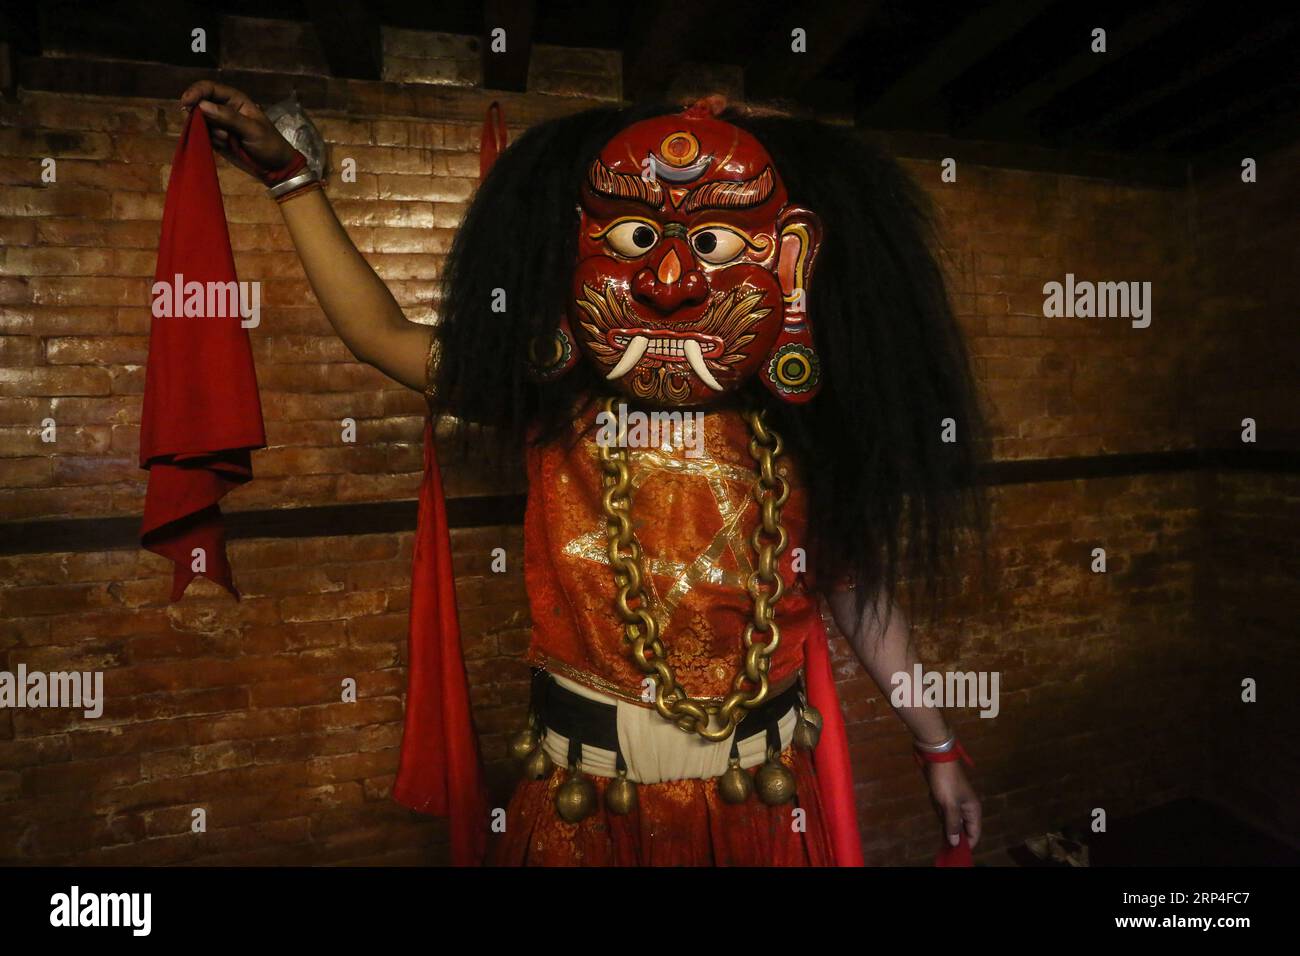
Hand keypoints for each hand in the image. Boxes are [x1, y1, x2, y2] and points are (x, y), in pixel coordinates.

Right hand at [178, 80, 296, 178]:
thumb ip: (228, 117)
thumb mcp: (252, 130)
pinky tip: (224, 146)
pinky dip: (209, 141)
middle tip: (201, 126)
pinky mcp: (217, 139)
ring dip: (208, 131)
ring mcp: (219, 124)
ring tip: (226, 140)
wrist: (276, 167)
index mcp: (235, 100)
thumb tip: (202, 105)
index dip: (195, 93)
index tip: (186, 103)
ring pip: (199, 121)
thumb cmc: (269, 145)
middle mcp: (224, 108)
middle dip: (197, 115)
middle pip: (199, 104)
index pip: (209, 88)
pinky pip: (203, 136)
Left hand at [925, 760, 981, 848]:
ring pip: (952, 820)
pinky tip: (935, 804)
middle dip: (953, 834)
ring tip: (939, 816)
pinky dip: (940, 811)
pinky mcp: (947, 797)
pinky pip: (945, 810)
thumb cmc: (946, 782)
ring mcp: (957, 802)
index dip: (966, 844)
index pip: (974, 834)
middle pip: (963, 828)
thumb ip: (952, 824)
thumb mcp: (949, 805)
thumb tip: (955, 843)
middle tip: (942, 842)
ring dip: (944, 820)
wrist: (937, 758)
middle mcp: (968, 808)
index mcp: (973, 810)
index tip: (955, 853)